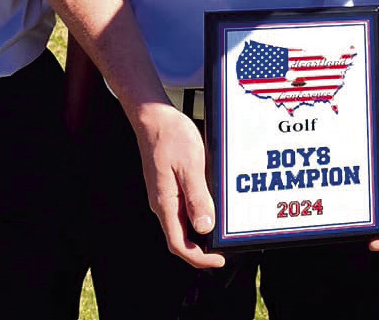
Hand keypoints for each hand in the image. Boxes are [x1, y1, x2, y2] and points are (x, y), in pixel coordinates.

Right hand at [131, 100, 224, 267]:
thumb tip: (203, 228)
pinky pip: (182, 208)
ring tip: (221, 231)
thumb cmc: (171, 137)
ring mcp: (164, 195)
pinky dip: (197, 214)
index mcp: (165, 203)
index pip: (178, 244)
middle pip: (180, 238)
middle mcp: (162, 204)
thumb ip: (196, 197)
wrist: (153, 117)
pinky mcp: (168, 186)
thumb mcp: (190, 166)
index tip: (218, 261)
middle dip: (201, 249)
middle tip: (224, 248)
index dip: (198, 258)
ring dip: (200, 232)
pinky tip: (212, 206)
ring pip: (181, 224)